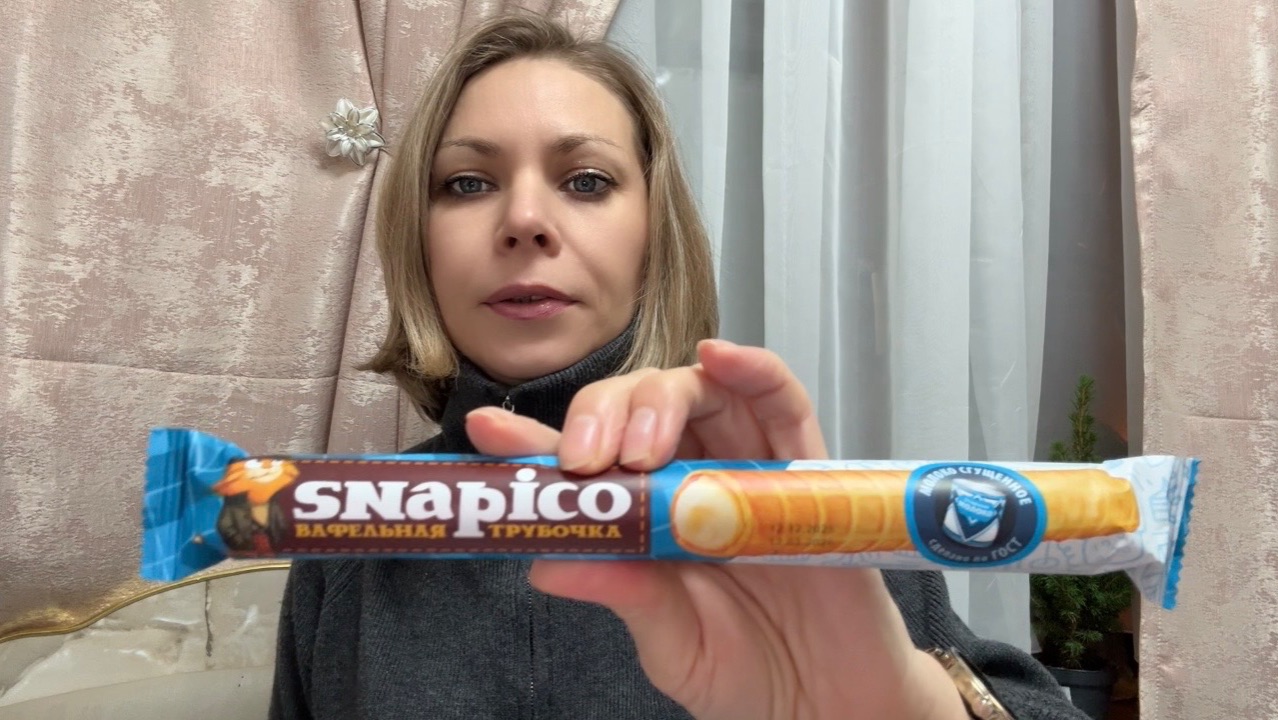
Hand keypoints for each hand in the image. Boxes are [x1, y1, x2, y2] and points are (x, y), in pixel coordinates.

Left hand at [465, 339, 968, 719]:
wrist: (833, 704)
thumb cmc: (751, 674)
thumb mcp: (674, 645)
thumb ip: (624, 596)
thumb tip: (547, 561)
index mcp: (647, 520)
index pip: (585, 466)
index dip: (533, 442)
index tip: (486, 431)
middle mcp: (693, 481)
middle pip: (637, 409)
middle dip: (599, 417)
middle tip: (584, 459)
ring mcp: (750, 470)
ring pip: (700, 392)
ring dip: (661, 400)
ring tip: (639, 445)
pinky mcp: (808, 471)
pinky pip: (783, 402)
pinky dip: (753, 370)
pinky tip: (719, 358)